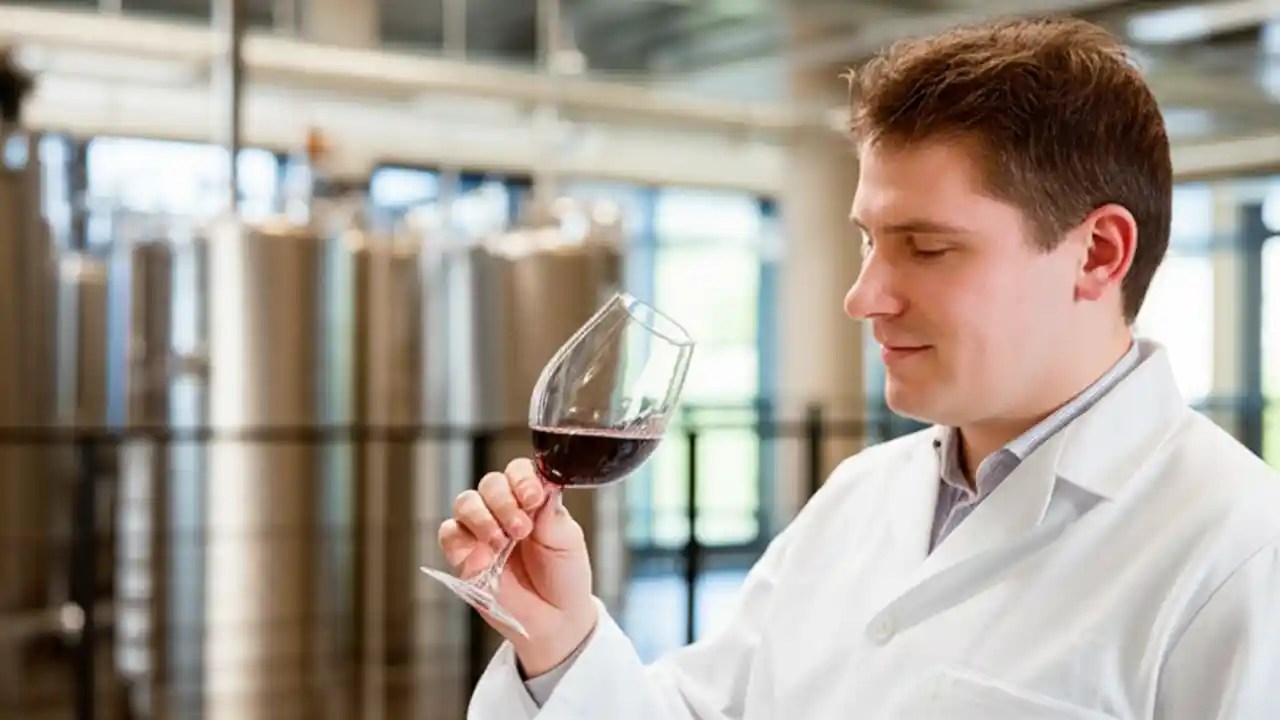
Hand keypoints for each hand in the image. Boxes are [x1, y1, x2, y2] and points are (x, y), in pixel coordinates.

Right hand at [438, 458, 597, 675]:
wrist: (555, 621)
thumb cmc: (564, 577)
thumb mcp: (568, 542)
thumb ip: (552, 514)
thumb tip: (546, 484)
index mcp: (532, 501)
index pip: (518, 472)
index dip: (522, 479)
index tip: (533, 498)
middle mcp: (504, 511)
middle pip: (490, 484)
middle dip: (504, 501)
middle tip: (521, 529)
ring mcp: (482, 533)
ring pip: (466, 502)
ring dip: (482, 517)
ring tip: (502, 542)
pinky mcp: (464, 557)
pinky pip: (449, 533)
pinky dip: (461, 537)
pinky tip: (483, 553)